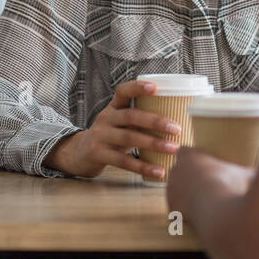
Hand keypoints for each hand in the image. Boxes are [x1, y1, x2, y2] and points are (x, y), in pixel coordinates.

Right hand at [43, 80, 180, 178]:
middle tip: (177, 128)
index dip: (138, 87)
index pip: (123, 91)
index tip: (156, 87)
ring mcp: (100, 136)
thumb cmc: (111, 135)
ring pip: (129, 138)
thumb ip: (140, 119)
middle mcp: (105, 118)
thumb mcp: (120, 122)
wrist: (79, 153)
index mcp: (113, 107)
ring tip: (174, 149)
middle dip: (155, 121)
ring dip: (154, 144)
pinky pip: (123, 162)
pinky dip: (143, 167)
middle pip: (131, 116)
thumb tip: (179, 120)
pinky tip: (159, 171)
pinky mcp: (98, 154)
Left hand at [166, 146, 255, 221]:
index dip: (193, 157)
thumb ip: (253, 170)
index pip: (184, 151)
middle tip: (205, 183)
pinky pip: (176, 210)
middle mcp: (175, 172)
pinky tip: (197, 216)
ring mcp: (171, 192)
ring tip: (201, 201)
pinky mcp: (172, 211)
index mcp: (190, 156)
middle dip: (188, 176)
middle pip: (178, 170)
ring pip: (174, 190)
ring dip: (185, 194)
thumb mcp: (248, 173)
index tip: (205, 164)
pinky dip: (184, 213)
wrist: (220, 213)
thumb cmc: (232, 185)